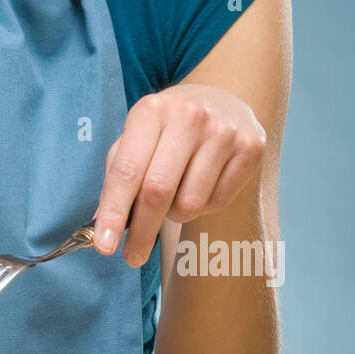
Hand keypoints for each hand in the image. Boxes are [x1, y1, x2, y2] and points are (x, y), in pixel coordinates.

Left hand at [92, 84, 266, 266]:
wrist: (221, 97)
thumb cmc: (168, 126)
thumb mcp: (137, 134)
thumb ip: (118, 175)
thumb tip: (103, 224)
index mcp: (151, 111)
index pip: (127, 170)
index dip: (114, 211)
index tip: (105, 245)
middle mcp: (189, 116)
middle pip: (158, 191)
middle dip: (142, 232)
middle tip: (132, 256)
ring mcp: (223, 131)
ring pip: (190, 203)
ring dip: (175, 215)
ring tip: (174, 197)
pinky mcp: (251, 147)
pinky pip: (217, 202)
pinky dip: (202, 208)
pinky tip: (200, 186)